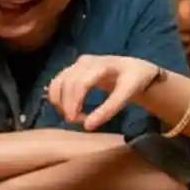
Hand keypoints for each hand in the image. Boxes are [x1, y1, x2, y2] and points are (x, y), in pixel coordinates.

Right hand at [46, 55, 160, 131]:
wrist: (133, 68)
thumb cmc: (133, 80)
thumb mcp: (127, 94)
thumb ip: (109, 109)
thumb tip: (87, 127)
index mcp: (102, 64)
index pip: (82, 82)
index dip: (74, 102)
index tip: (75, 121)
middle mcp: (86, 61)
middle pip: (67, 83)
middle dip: (68, 105)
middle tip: (77, 122)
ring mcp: (77, 64)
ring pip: (58, 83)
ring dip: (59, 103)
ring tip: (72, 117)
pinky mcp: (72, 69)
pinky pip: (56, 83)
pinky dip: (57, 99)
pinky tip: (66, 110)